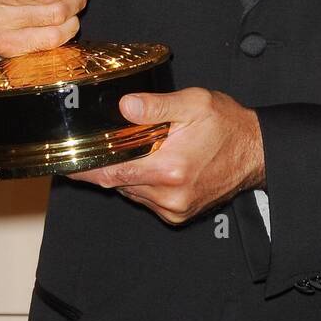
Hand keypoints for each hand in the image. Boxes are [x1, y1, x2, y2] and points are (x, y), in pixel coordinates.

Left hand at [68, 87, 265, 223]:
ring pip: (131, 192)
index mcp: (170, 169)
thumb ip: (156, 107)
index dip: (84, 170)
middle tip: (106, 145)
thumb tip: (124, 107)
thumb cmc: (227, 126)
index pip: (111, 173)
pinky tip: (157, 164)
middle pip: (118, 183)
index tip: (65, 164)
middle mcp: (169, 195)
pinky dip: (143, 183)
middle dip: (109, 165)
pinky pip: (146, 200)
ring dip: (128, 173)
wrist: (255, 153)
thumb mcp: (194, 104)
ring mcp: (173, 209)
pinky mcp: (178, 215)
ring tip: (145, 150)